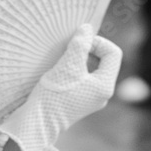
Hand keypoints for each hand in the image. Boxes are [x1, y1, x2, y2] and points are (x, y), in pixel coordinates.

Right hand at [0, 24, 121, 150]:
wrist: (37, 122)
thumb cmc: (54, 93)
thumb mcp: (68, 65)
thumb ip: (80, 44)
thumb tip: (87, 28)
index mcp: (105, 85)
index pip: (113, 53)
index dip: (98, 42)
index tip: (79, 43)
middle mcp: (103, 93)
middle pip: (105, 60)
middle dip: (89, 49)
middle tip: (71, 48)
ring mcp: (93, 98)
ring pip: (94, 68)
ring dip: (81, 58)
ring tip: (65, 58)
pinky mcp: (81, 100)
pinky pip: (85, 78)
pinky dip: (76, 69)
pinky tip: (61, 70)